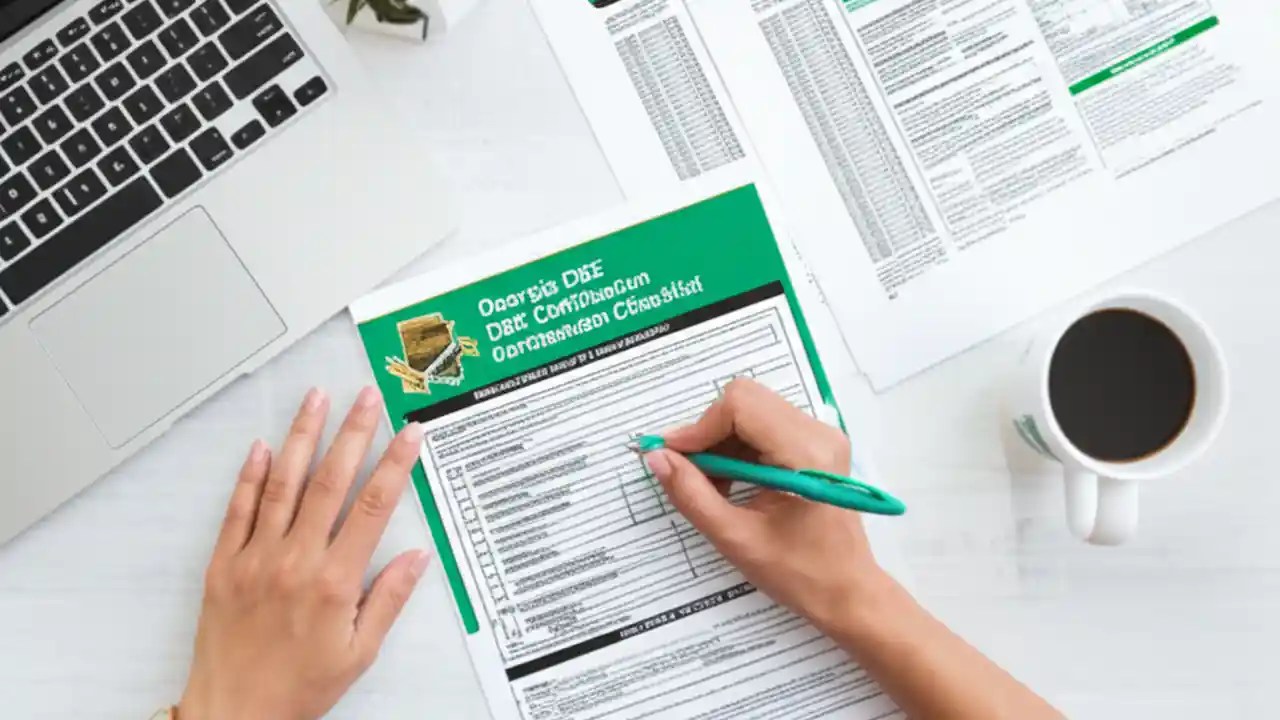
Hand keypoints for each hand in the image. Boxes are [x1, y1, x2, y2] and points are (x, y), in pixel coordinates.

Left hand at [180, 387, 428, 719]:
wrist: (235, 713)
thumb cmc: (298, 688)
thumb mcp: (359, 652)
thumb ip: (388, 599)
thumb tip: (416, 557)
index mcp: (335, 581)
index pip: (373, 506)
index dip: (395, 464)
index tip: (409, 434)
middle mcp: (295, 561)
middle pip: (330, 482)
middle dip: (352, 433)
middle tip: (366, 397)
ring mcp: (256, 558)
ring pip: (283, 484)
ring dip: (302, 437)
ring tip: (316, 399)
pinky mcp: (224, 564)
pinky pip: (238, 510)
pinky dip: (250, 475)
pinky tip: (262, 447)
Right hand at [643, 379, 891, 635]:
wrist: (847, 591)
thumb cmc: (799, 574)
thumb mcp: (736, 538)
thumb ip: (692, 494)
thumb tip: (656, 458)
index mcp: (806, 452)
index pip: (740, 405)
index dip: (699, 427)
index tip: (671, 457)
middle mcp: (818, 432)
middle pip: (745, 400)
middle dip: (708, 432)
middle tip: (687, 471)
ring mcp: (820, 435)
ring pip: (752, 410)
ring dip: (721, 441)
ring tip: (709, 485)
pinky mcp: (816, 444)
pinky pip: (764, 425)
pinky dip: (737, 447)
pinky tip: (728, 483)